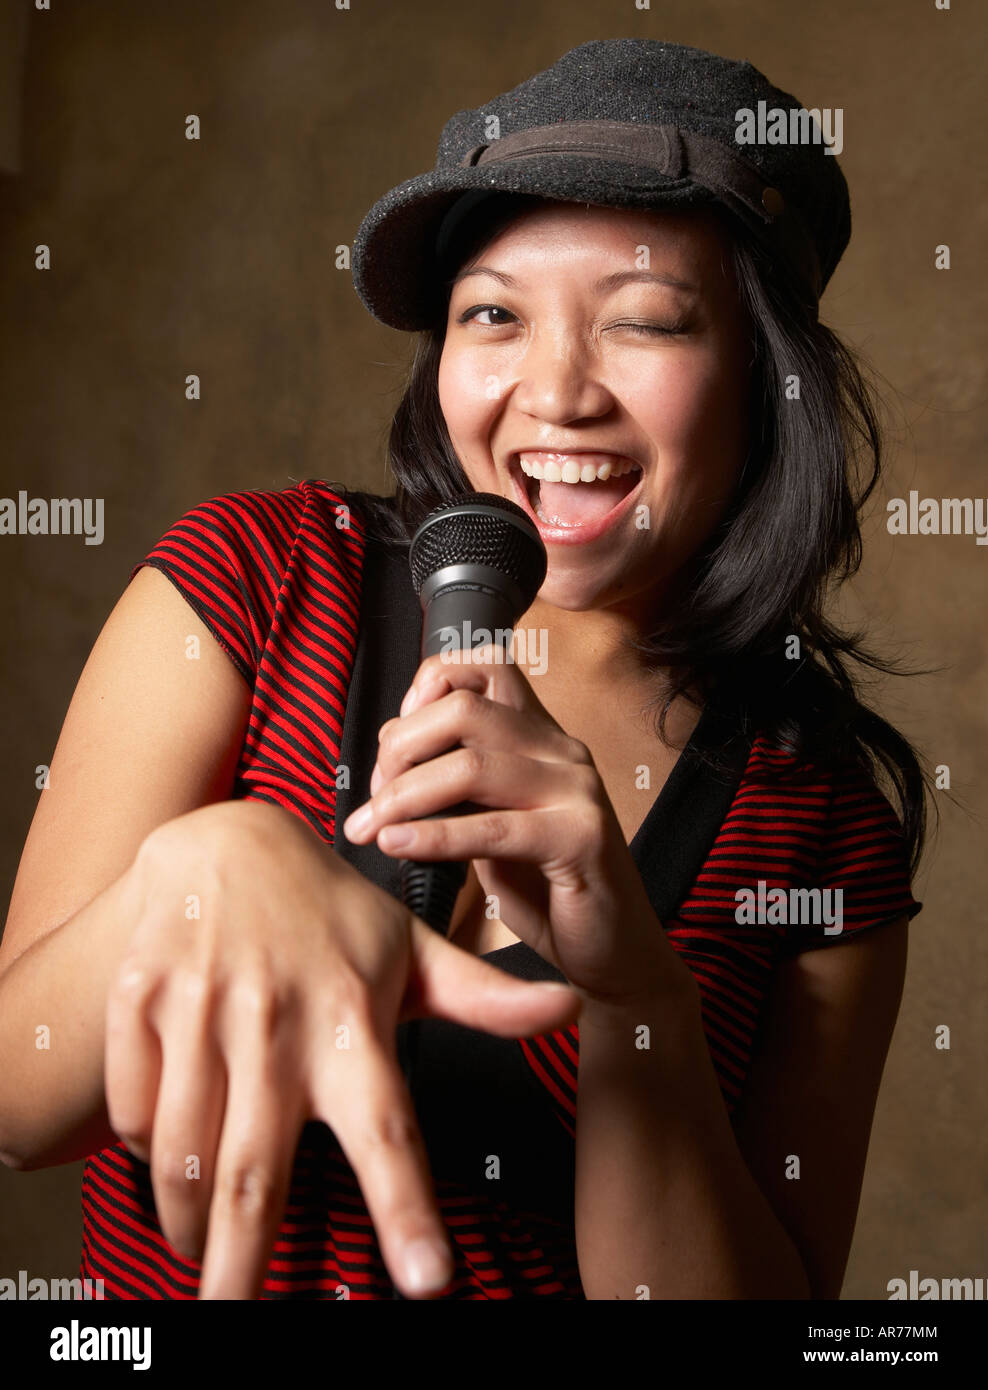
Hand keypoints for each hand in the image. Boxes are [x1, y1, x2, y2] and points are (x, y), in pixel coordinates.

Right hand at [104, 798, 579, 1299]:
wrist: (230, 838)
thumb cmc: (331, 913)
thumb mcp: (409, 949)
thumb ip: (482, 995)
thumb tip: (570, 1007)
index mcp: (353, 1022)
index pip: (388, 1130)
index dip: (408, 1209)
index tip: (430, 1282)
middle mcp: (278, 1023)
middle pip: (258, 1173)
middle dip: (242, 1268)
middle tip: (235, 1326)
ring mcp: (203, 1007)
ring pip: (183, 1151)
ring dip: (188, 1222)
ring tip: (203, 1256)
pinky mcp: (141, 996)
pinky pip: (131, 1103)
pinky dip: (140, 1144)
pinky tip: (167, 1156)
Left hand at [342, 647, 692, 1005]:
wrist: (612, 950)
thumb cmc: (545, 888)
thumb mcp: (492, 821)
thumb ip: (457, 783)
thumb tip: (392, 753)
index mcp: (542, 738)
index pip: (486, 666)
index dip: (429, 687)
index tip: (394, 739)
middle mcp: (563, 751)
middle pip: (464, 709)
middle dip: (401, 747)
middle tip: (373, 794)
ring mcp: (577, 791)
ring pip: (470, 765)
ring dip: (403, 796)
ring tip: (369, 827)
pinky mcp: (581, 838)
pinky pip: (492, 828)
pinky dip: (434, 836)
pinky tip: (398, 846)